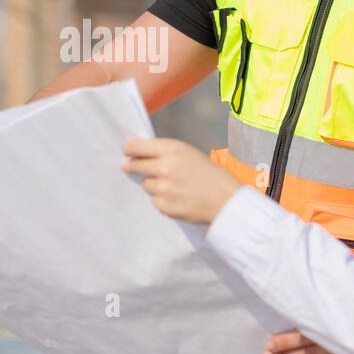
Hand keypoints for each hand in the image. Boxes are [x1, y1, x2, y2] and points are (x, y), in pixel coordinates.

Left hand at [121, 137, 242, 223]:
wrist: (227, 200)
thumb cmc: (210, 174)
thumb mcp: (189, 153)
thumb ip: (163, 152)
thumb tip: (135, 156)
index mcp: (172, 149)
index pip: (135, 146)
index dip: (128, 149)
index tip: (127, 151)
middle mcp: (165, 168)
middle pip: (134, 165)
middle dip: (134, 166)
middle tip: (135, 167)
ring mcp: (164, 189)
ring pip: (146, 184)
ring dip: (153, 184)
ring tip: (174, 185)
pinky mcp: (165, 207)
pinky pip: (154, 200)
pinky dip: (162, 199)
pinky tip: (178, 197)